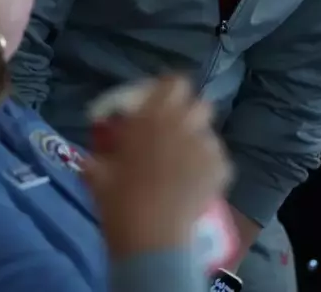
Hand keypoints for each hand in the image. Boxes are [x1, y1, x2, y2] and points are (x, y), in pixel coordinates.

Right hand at [84, 76, 232, 258]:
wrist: (151, 238)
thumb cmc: (119, 202)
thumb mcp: (98, 172)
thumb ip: (100, 152)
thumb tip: (97, 148)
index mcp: (154, 116)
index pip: (174, 82)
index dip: (168, 90)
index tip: (158, 103)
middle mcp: (184, 123)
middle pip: (198, 103)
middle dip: (187, 114)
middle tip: (172, 133)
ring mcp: (207, 145)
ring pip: (207, 133)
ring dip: (196, 142)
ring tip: (183, 165)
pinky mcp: (222, 168)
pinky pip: (216, 158)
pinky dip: (205, 167)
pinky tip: (192, 185)